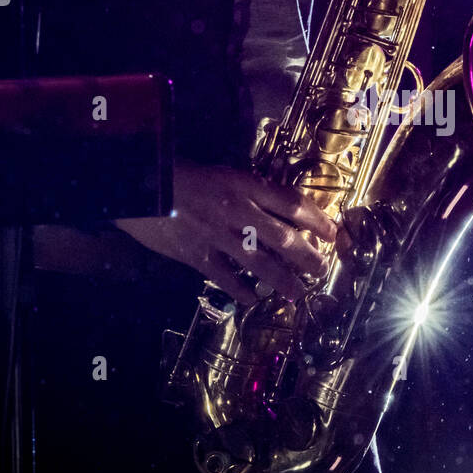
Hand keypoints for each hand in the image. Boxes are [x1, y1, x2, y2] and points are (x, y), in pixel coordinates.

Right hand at [115, 163, 336, 305]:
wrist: (138, 182)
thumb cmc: (180, 173)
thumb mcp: (221, 172)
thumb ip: (248, 190)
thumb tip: (279, 210)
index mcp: (244, 184)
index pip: (292, 203)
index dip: (317, 220)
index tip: (333, 233)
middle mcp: (237, 210)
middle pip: (284, 237)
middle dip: (308, 256)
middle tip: (323, 269)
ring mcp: (217, 235)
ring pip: (260, 262)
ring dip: (283, 280)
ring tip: (297, 292)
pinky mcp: (196, 254)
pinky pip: (226, 278)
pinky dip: (242, 291)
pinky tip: (254, 300)